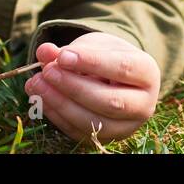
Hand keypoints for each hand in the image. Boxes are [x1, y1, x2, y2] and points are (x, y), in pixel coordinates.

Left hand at [24, 32, 159, 144]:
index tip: (63, 56)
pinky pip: (80, 133)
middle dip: (74, 87)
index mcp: (147, 73)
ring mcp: (127, 125)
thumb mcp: (91, 45)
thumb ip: (70, 49)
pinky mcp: (107, 138)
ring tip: (36, 84)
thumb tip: (44, 52)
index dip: (91, 62)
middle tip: (47, 72)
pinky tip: (40, 99)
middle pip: (110, 102)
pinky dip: (57, 116)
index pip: (122, 68)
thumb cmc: (105, 56)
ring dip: (61, 104)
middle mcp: (143, 104)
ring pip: (95, 123)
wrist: (113, 76)